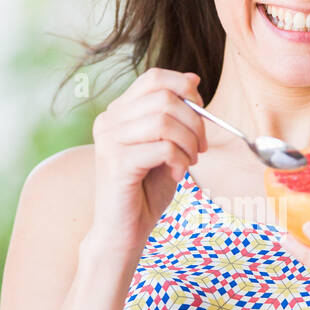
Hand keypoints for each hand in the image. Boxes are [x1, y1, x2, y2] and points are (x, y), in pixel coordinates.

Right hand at [88, 67, 207, 256]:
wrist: (123, 232)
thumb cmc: (145, 191)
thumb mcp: (165, 146)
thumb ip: (175, 115)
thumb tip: (193, 79)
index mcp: (118, 113)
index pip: (154, 78)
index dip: (185, 88)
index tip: (201, 113)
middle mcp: (108, 121)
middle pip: (165, 98)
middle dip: (195, 122)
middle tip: (201, 148)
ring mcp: (109, 141)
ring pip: (165, 121)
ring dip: (189, 143)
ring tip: (188, 162)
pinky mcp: (117, 163)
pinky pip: (163, 148)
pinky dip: (179, 161)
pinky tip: (177, 175)